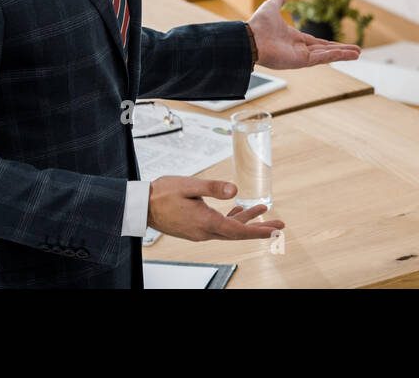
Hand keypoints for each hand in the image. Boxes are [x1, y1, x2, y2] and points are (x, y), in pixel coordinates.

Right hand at [146, 176, 283, 240]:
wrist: (140, 205)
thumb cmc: (162, 193)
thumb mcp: (190, 185)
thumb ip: (214, 188)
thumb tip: (236, 190)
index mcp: (205, 222)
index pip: (238, 231)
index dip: (258, 231)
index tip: (275, 231)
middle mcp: (204, 231)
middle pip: (237, 233)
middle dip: (259, 229)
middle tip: (278, 226)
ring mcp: (199, 232)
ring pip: (228, 229)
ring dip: (245, 220)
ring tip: (261, 210)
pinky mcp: (194, 228)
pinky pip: (218, 227)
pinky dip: (231, 219)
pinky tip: (237, 210)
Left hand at [247, 0, 360, 69]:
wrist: (250, 37)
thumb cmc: (258, 25)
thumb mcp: (271, 6)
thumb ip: (278, 0)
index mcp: (294, 39)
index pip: (318, 43)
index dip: (331, 45)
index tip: (343, 46)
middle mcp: (299, 49)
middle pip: (326, 51)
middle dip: (342, 51)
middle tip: (357, 52)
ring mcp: (300, 57)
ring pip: (327, 56)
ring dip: (343, 55)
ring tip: (358, 54)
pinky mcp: (300, 62)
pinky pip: (321, 58)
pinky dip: (334, 56)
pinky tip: (346, 54)